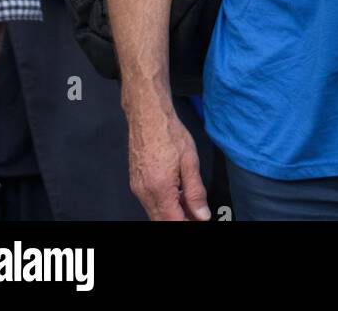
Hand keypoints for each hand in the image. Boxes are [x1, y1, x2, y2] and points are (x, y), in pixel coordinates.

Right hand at [127, 101, 211, 221]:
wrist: (148, 115)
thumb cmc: (169, 132)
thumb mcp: (190, 161)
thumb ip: (196, 192)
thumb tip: (202, 215)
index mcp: (160, 188)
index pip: (173, 221)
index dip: (188, 223)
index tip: (200, 220)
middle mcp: (145, 192)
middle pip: (161, 221)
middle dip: (180, 220)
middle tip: (196, 214)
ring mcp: (138, 188)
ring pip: (155, 213)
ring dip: (172, 213)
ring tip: (189, 202)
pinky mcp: (136, 183)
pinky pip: (150, 203)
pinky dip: (164, 204)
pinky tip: (177, 194)